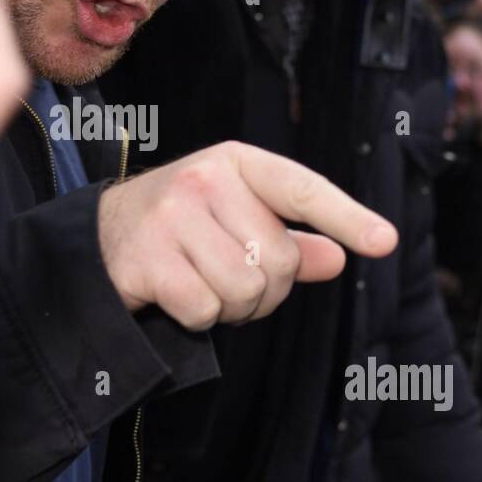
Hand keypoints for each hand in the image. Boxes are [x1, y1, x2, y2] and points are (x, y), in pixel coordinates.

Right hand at [98, 141, 397, 327]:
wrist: (97, 238)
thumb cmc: (179, 227)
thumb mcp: (235, 218)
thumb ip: (289, 239)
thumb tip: (337, 258)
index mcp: (235, 163)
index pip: (302, 189)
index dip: (346, 217)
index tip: (384, 243)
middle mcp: (204, 180)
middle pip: (277, 260)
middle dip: (263, 288)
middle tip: (226, 276)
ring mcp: (172, 216)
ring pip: (245, 289)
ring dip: (231, 307)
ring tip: (202, 285)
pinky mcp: (146, 257)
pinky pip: (206, 310)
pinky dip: (198, 318)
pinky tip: (175, 296)